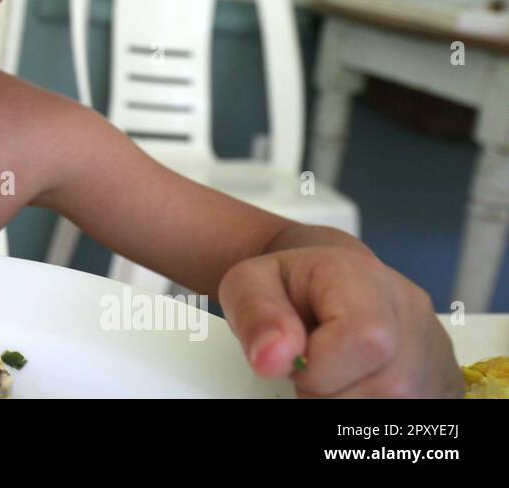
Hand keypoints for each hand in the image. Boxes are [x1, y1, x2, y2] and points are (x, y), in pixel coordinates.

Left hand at [218, 246, 464, 397]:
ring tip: (334, 373)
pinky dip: (371, 408)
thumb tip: (273, 358)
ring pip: (398, 409)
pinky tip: (354, 384)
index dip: (321, 368)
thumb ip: (256, 315)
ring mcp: (436, 349)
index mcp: (365, 279)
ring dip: (350, 404)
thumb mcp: (250, 284)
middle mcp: (412, 312)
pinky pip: (411, 416)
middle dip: (330, 393)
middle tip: (311, 369)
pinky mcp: (444, 381)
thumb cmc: (288, 286)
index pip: (366, 339)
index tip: (295, 362)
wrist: (322, 282)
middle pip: (386, 387)